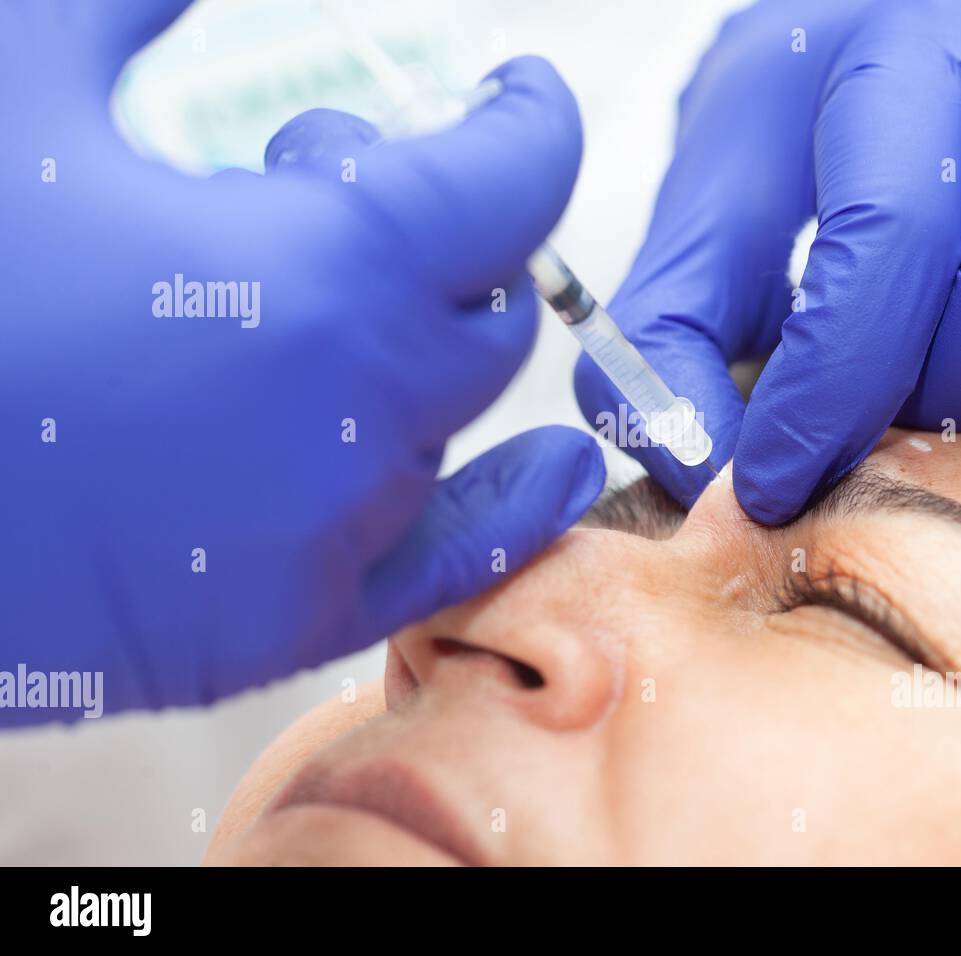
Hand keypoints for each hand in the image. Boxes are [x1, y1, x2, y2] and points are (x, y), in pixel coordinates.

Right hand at [0, 1, 603, 722]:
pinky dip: (510, 512)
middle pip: (489, 304)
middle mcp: (364, 406)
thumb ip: (125, 8)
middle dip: (447, 241)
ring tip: (303, 325)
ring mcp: (337, 525)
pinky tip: (555, 471)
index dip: (528, 126)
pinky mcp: (291, 619)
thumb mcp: (18, 91)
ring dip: (418, 354)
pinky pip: (454, 563)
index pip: (510, 182)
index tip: (517, 102)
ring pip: (458, 417)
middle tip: (334, 203)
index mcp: (326, 265)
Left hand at [575, 0, 960, 522]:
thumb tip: (695, 466)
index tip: (776, 476)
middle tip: (890, 407)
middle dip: (945, 393)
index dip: (832, 391)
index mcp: (906, 62)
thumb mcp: (701, 234)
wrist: (878, 60)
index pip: (892, 240)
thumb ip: (667, 348)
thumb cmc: (795, 149)